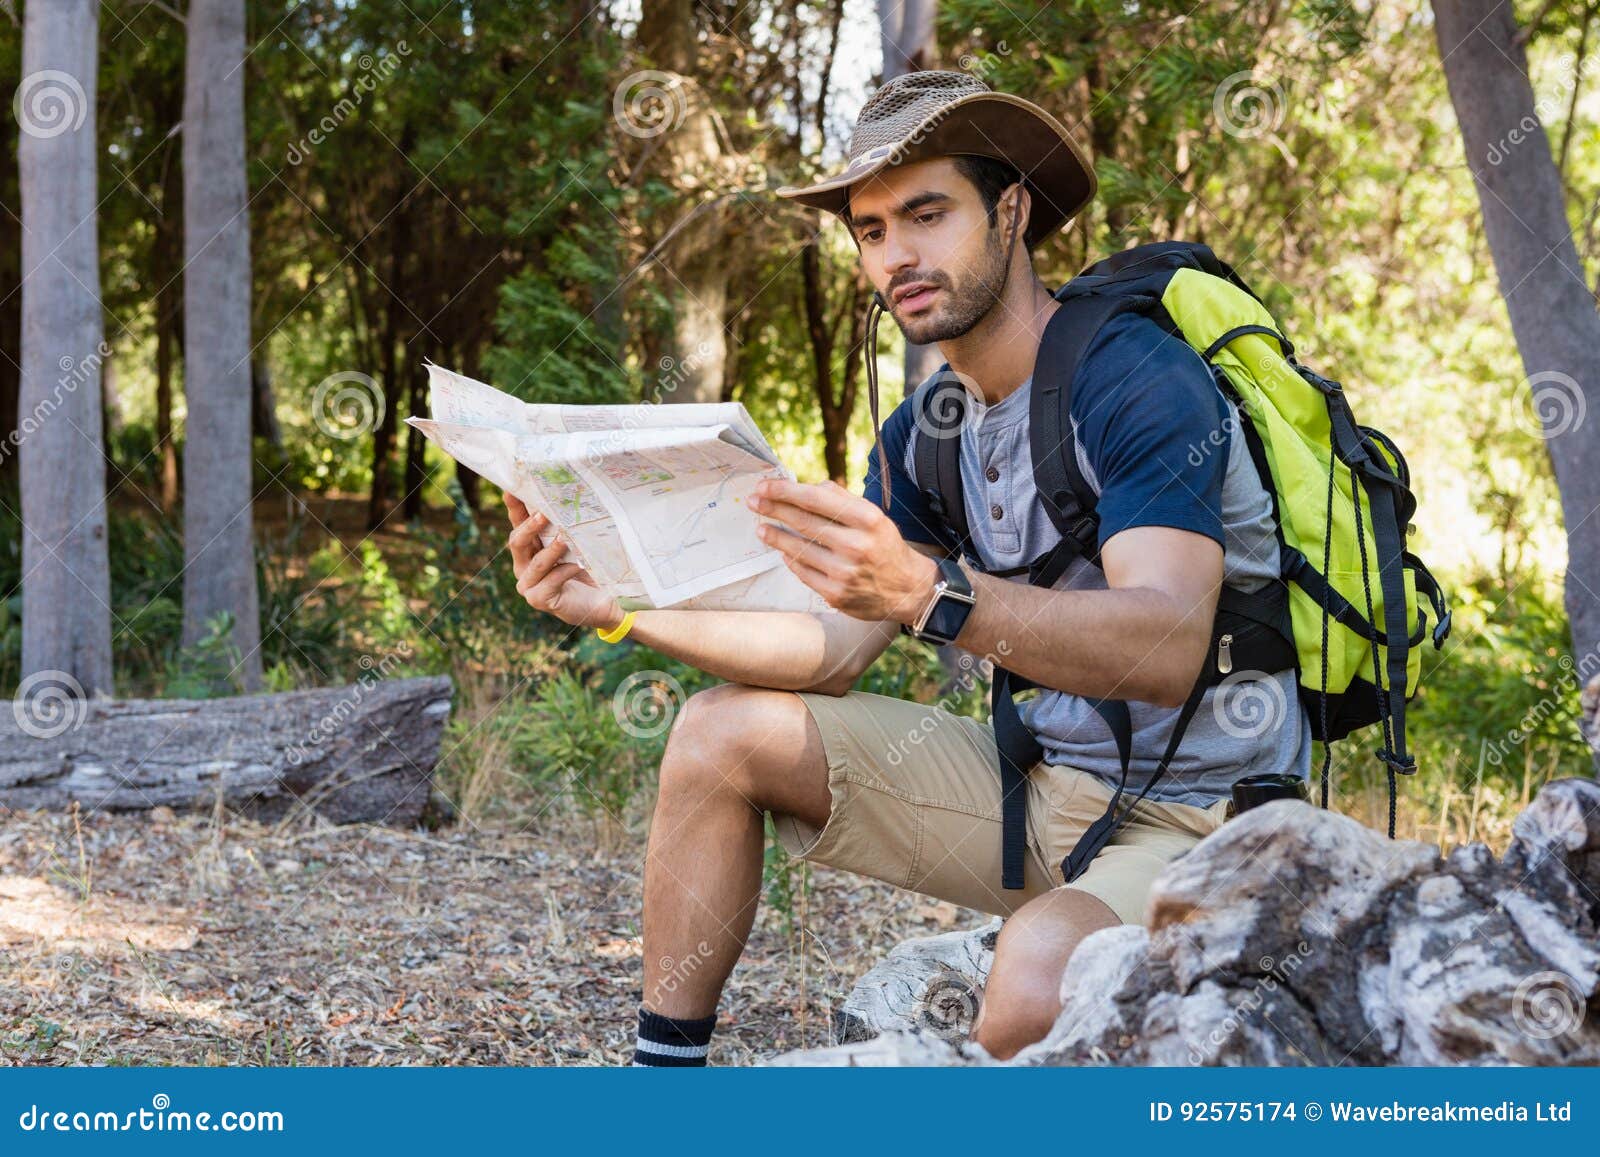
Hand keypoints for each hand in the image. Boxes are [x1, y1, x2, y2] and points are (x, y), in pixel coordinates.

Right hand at [505, 493, 624, 629]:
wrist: (605, 601)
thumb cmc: (591, 568)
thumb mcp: (579, 543)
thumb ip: (569, 526)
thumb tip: (570, 496)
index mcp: (530, 547)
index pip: (518, 522)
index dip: (514, 506)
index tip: (511, 489)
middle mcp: (523, 565)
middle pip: (517, 542)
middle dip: (529, 526)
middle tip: (544, 514)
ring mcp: (529, 584)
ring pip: (535, 563)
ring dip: (551, 550)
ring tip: (564, 537)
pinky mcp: (539, 600)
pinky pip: (550, 582)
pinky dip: (565, 571)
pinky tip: (579, 565)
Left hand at [747, 479, 938, 623]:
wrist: (907, 589)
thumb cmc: (884, 546)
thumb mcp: (873, 516)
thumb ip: (842, 499)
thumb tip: (807, 486)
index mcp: (867, 520)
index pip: (816, 499)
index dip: (785, 491)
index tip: (765, 486)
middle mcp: (856, 545)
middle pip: (803, 522)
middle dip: (773, 509)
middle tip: (754, 501)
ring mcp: (844, 573)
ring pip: (798, 549)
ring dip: (775, 536)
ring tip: (762, 528)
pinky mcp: (835, 595)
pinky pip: (803, 572)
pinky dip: (791, 559)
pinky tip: (783, 551)